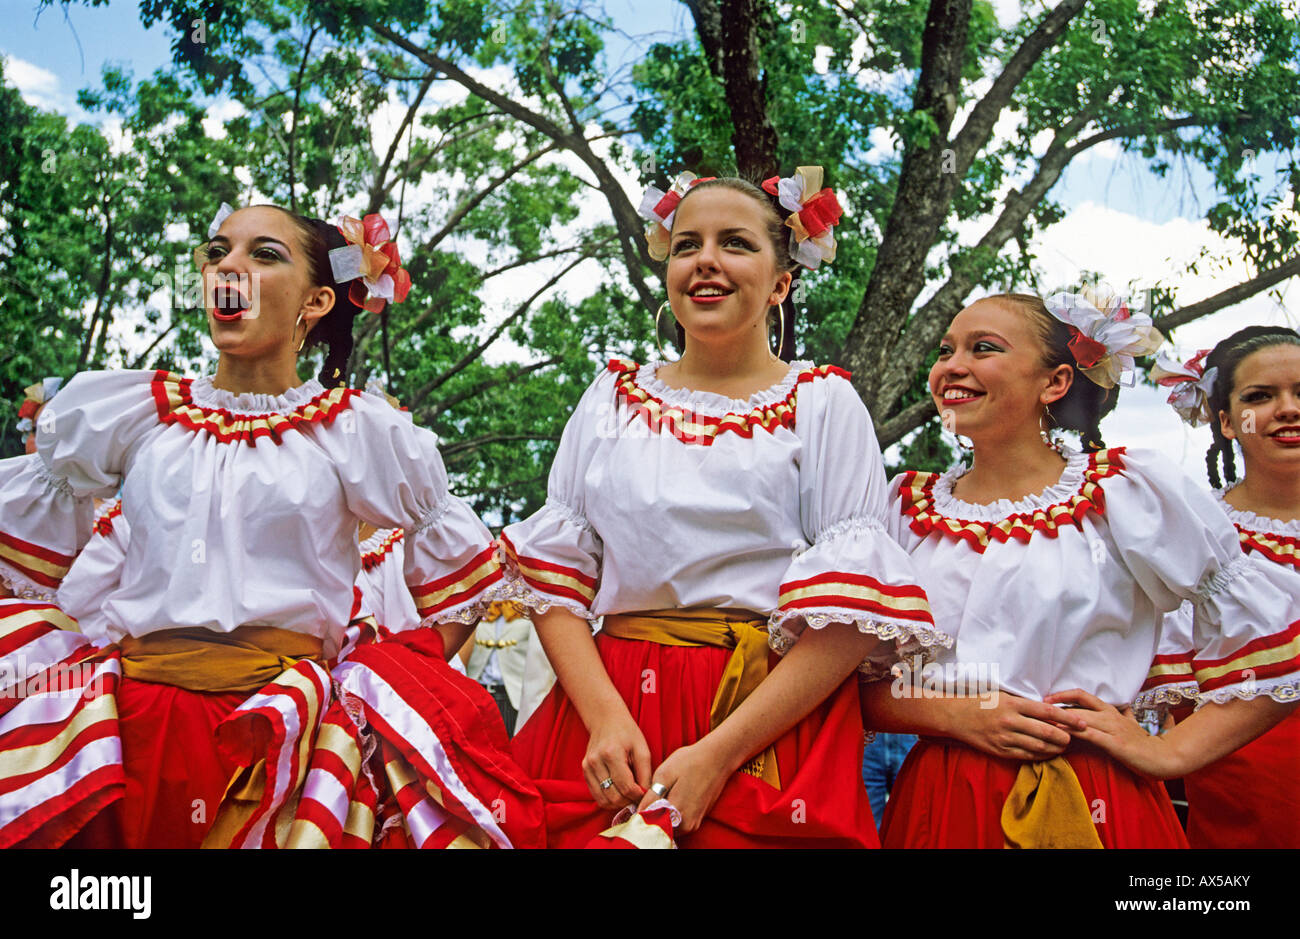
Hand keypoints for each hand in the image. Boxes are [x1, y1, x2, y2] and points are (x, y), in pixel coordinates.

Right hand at [583, 711, 651, 810]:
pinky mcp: (584, 771)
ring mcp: (587, 767)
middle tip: (638, 798)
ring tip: (629, 797)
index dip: (638, 796)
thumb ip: (645, 773)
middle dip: (628, 802)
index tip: (645, 794)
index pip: (626, 787)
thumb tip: (646, 795)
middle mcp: (596, 762)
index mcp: (612, 754)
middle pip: (613, 797)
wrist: (606, 719)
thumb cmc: (627, 733)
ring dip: (618, 804)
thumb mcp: (642, 749)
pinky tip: (618, 793)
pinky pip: (596, 796)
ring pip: (603, 800)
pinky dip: (608, 799)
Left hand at [635, 740, 731, 834]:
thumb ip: (650, 797)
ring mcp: (694, 823)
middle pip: (659, 827)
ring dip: (661, 815)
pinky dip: (671, 813)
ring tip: (661, 794)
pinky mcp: (699, 819)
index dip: (640, 814)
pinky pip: (678, 822)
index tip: (638, 802)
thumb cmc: (690, 761)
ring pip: (669, 825)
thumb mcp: (664, 774)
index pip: (650, 824)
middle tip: (650, 795)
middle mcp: (687, 824)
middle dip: (650, 816)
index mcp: (676, 813)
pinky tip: (672, 796)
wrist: (718, 758)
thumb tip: (638, 812)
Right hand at [948, 692, 1085, 761]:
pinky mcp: (999, 750)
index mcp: (1013, 704)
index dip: (1068, 718)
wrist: (956, 715)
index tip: (1081, 722)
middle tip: (1074, 737)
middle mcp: (1010, 721)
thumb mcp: (1004, 695)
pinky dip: (1040, 756)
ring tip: (1063, 746)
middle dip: (1065, 737)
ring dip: (1055, 748)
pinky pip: (1025, 756)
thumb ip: (1025, 703)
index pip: (1048, 712)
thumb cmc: (982, 701)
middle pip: (1047, 732)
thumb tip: (1052, 711)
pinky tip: (1047, 753)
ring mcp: (1004, 737)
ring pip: (1038, 747)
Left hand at [1045, 688, 1177, 778]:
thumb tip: (1124, 705)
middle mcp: (1110, 715)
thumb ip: (1125, 714)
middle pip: (1078, 703)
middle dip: (1056, 703)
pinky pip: (1089, 735)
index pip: (1083, 695)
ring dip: (1060, 717)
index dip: (1064, 694)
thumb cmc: (1145, 742)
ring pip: (1081, 717)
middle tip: (1036, 705)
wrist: (1163, 757)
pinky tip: (1060, 732)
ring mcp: (1112, 728)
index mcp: (1111, 711)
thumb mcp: (1132, 724)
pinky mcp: (1114, 743)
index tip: (1047, 697)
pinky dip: (1073, 732)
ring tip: (1042, 717)